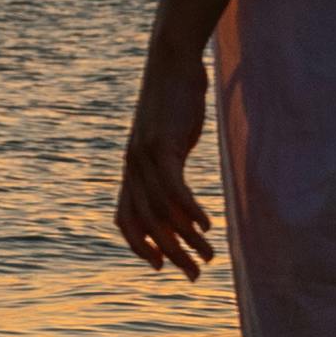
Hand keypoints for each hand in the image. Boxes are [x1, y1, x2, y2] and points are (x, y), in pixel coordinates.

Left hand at [116, 54, 215, 275]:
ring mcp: (145, 156)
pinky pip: (174, 187)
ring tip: (209, 255)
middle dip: (169, 254)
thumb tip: (178, 190)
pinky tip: (206, 224)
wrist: (172, 61)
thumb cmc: (174, 101)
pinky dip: (189, 209)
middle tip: (194, 275)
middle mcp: (133, 168)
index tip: (159, 266)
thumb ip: (168, 164)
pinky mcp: (163, 144)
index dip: (140, 246)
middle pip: (147, 224)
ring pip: (162, 211)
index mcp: (131, 170)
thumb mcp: (168, 139)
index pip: (125, 220)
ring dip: (187, 238)